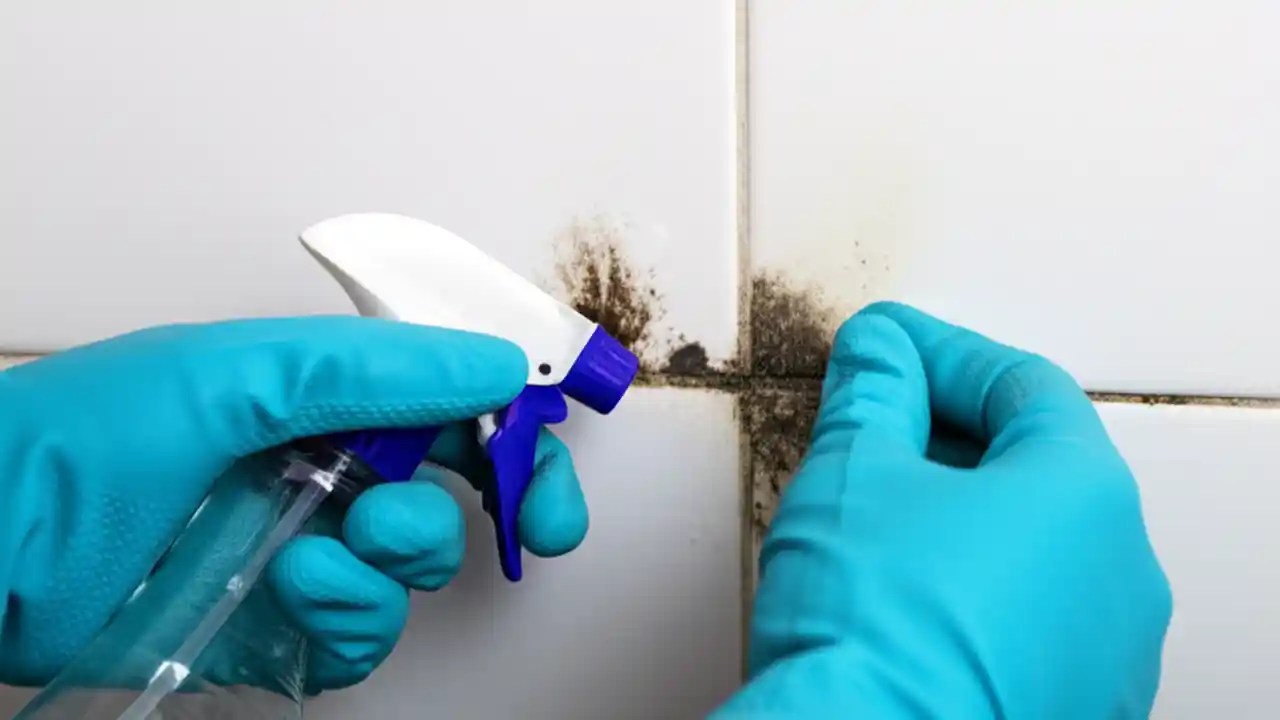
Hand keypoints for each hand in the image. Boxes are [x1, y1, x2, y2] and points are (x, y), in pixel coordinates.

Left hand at [0, 317, 587, 691]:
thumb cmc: (76, 445)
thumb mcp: (231, 378)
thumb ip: (369, 372)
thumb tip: (492, 363)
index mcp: (321, 390)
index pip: (449, 390)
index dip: (514, 413)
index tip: (557, 436)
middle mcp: (325, 462)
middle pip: (462, 477)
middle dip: (515, 498)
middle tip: (542, 519)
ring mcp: (311, 543)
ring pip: (421, 558)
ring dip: (404, 551)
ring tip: (344, 538)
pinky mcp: (287, 623)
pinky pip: (367, 631)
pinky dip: (354, 614)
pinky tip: (305, 588)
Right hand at [715, 303, 1170, 717]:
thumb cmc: (870, 626)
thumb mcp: (853, 474)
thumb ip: (873, 393)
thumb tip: (879, 355)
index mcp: (1086, 494)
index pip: (1021, 384)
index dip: (942, 354)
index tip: (884, 348)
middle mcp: (1122, 575)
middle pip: (1037, 465)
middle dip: (949, 431)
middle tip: (874, 417)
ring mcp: (1105, 658)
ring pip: (1035, 550)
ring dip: (962, 512)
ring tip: (880, 509)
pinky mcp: (1072, 712)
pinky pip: (1029, 621)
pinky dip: (976, 586)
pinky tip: (906, 591)